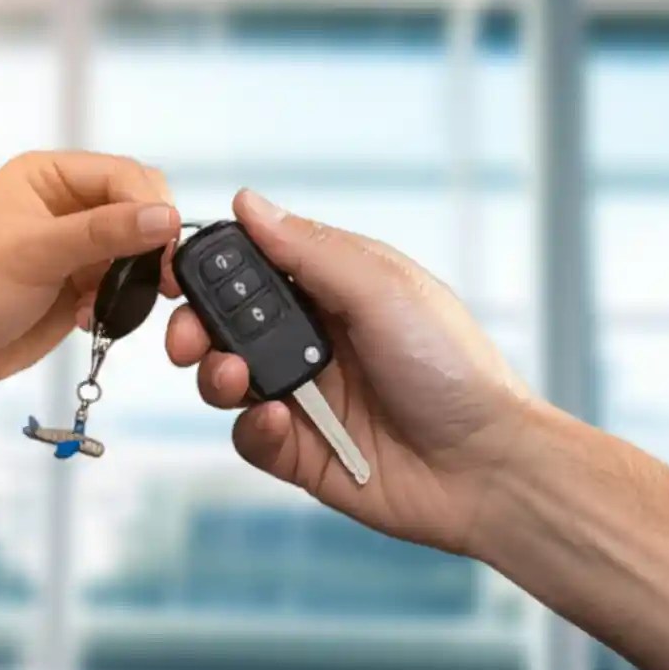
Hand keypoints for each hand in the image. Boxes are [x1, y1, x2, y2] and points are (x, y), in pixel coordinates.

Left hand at [0, 151, 178, 401]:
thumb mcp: (37, 254)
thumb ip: (104, 233)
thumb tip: (167, 218)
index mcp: (49, 175)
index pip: (121, 174)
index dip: (148, 204)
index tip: (166, 240)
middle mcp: (68, 201)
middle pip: (138, 206)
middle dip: (150, 240)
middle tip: (161, 276)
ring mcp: (79, 241)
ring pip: (138, 245)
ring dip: (136, 274)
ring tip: (119, 300)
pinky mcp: (86, 278)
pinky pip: (127, 279)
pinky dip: (120, 298)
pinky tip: (92, 316)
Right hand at [165, 189, 535, 555]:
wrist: (487, 467)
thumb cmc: (453, 367)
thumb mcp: (382, 289)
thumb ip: (309, 249)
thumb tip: (248, 203)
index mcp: (334, 291)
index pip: (255, 268)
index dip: (213, 269)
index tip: (181, 272)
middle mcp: (314, 341)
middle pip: (227, 327)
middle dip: (195, 329)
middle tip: (186, 339)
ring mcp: (306, 397)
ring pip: (227, 380)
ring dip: (217, 376)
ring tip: (234, 379)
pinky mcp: (302, 452)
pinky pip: (251, 437)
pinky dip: (253, 429)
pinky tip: (277, 422)